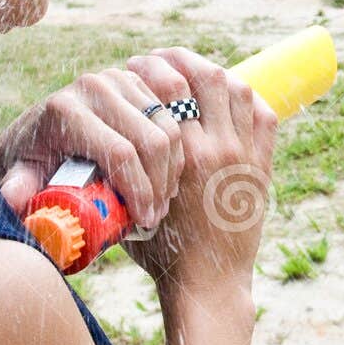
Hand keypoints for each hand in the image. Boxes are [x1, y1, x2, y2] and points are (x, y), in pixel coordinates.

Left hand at [0, 59, 188, 229]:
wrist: (36, 129)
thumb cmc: (29, 161)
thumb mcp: (21, 176)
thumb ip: (16, 186)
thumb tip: (12, 196)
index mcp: (66, 110)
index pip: (121, 154)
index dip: (139, 192)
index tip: (144, 220)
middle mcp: (94, 86)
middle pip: (151, 141)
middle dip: (159, 185)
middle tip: (155, 216)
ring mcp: (117, 78)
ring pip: (168, 129)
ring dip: (170, 172)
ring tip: (160, 202)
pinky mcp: (135, 81)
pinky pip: (171, 118)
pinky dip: (173, 152)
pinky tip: (162, 179)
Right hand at [121, 47, 277, 299]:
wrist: (207, 285)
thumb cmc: (159, 254)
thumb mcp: (129, 208)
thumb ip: (118, 173)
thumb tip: (80, 144)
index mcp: (182, 157)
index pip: (168, 89)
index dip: (151, 69)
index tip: (137, 65)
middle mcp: (217, 149)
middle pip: (207, 77)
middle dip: (184, 60)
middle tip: (166, 58)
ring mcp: (245, 155)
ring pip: (238, 90)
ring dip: (216, 74)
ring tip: (196, 71)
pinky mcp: (262, 167)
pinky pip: (263, 116)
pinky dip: (249, 99)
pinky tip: (231, 95)